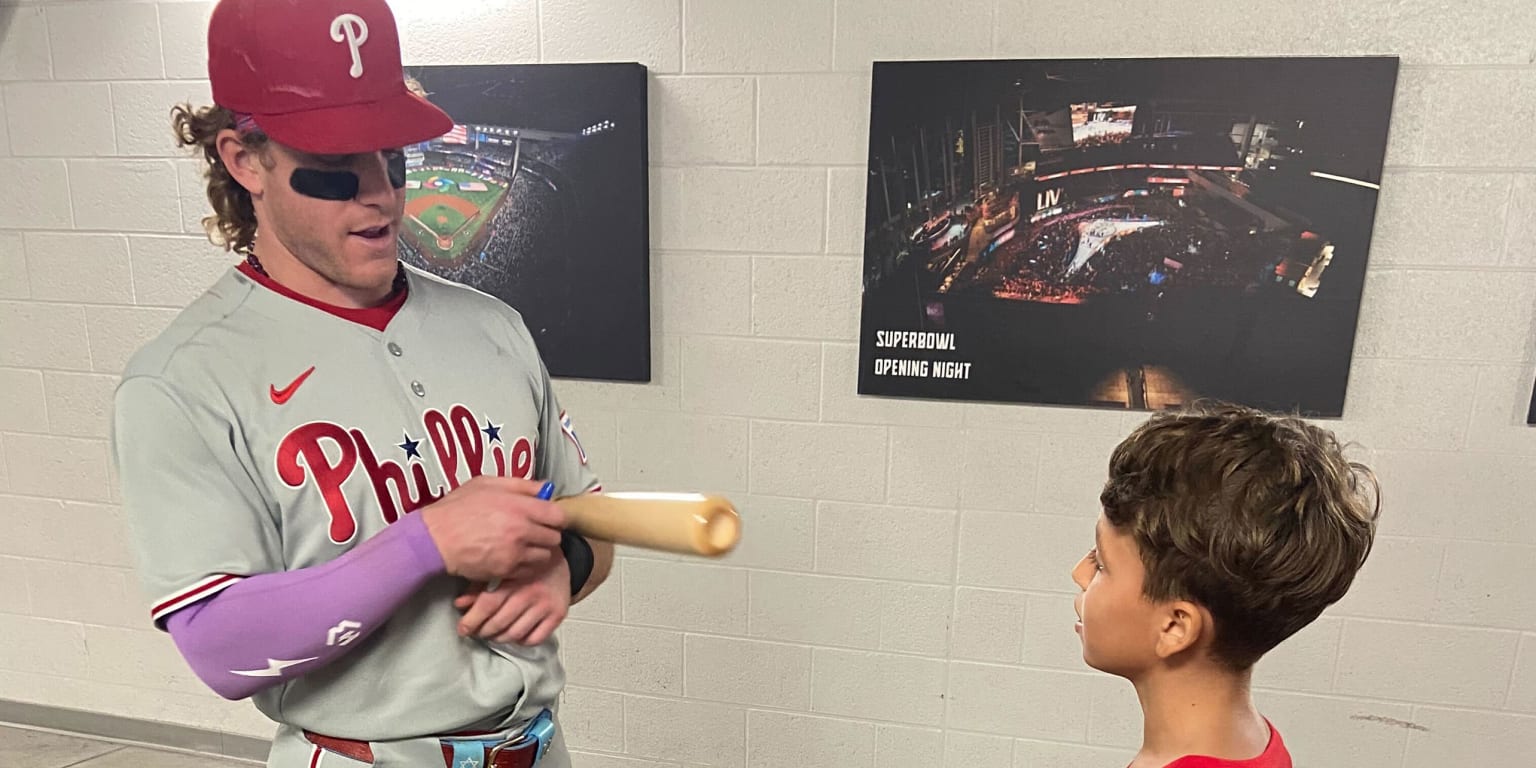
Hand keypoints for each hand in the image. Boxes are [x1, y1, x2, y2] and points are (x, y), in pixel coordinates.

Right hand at [420, 476, 565, 582]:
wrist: (435, 538)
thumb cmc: (458, 507)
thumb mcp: (488, 484)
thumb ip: (521, 485)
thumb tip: (545, 489)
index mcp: (520, 507)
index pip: (558, 516)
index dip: (554, 517)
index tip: (547, 518)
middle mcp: (522, 531)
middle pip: (554, 538)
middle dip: (547, 534)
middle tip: (534, 532)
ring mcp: (515, 554)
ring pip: (545, 556)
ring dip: (538, 551)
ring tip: (524, 545)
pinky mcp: (506, 571)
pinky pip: (529, 571)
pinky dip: (525, 565)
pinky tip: (514, 557)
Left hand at [454, 557, 570, 644]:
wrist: (559, 561)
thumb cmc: (524, 567)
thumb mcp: (501, 571)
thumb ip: (479, 587)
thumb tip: (459, 604)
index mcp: (514, 578)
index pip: (488, 605)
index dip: (471, 620)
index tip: (463, 629)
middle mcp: (531, 592)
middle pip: (499, 622)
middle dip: (483, 632)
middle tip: (477, 632)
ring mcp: (546, 605)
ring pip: (515, 634)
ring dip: (499, 638)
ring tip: (493, 634)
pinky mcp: (558, 615)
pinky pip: (535, 639)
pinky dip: (521, 642)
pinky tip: (515, 634)